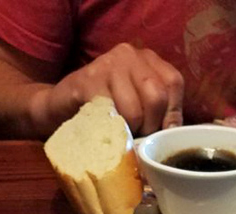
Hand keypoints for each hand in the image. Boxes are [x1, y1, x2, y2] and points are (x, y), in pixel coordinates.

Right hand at [35, 43, 183, 135]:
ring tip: (120, 133)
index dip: (171, 115)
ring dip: (130, 132)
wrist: (59, 107)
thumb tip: (175, 134)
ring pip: (134, 110)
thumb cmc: (105, 111)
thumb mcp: (138, 106)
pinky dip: (111, 130)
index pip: (173, 84)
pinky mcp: (88, 82)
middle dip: (150, 126)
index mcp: (147, 59)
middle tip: (138, 136)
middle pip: (156, 96)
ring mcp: (107, 65)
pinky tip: (104, 129)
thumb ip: (159, 113)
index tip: (159, 133)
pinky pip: (111, 115)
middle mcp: (129, 54)